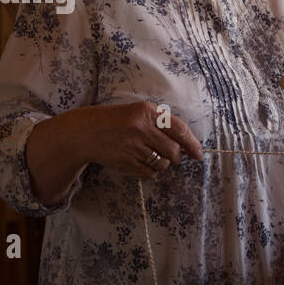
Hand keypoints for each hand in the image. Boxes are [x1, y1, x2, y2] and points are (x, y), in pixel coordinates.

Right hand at [78, 101, 204, 179]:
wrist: (85, 132)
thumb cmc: (115, 121)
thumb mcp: (138, 113)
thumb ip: (160, 123)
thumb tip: (186, 144)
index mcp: (147, 112)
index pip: (179, 129)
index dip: (192, 143)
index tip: (199, 154)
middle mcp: (141, 128)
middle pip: (173, 150)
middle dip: (176, 156)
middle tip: (171, 155)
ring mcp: (132, 146)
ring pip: (162, 164)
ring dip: (163, 164)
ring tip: (151, 156)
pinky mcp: (125, 162)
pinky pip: (149, 173)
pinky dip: (150, 171)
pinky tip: (140, 162)